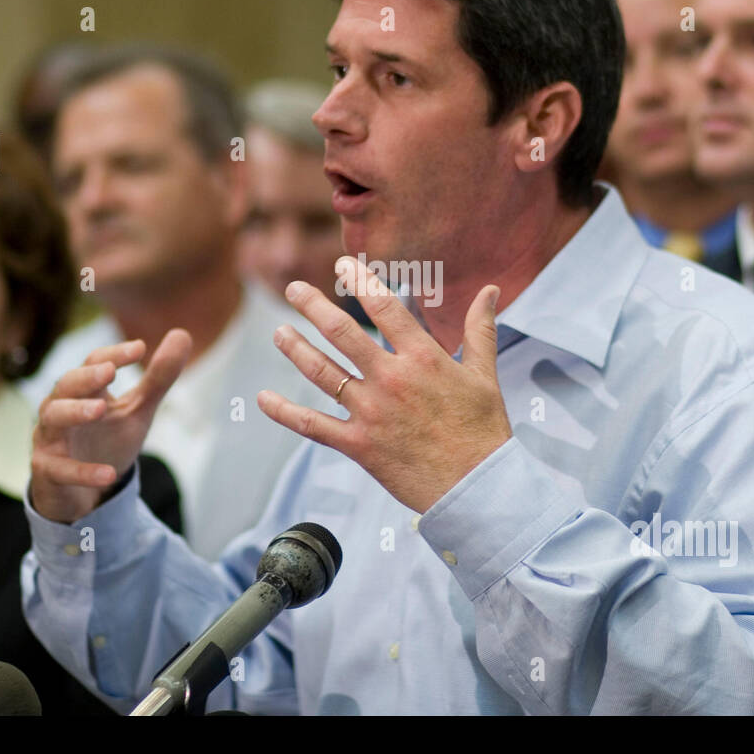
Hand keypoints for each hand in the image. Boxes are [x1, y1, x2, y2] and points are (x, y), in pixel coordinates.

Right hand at [29, 329, 191, 522]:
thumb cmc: (107, 441)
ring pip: (53, 418)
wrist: (85, 491)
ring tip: (101, 408)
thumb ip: (158, 378)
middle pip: (66, 385)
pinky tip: (108, 474)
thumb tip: (182, 334)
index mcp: (84, 390)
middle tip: (109, 372)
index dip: (114, 354)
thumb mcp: (137, 409)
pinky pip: (61, 469)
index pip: (94, 363)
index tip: (140, 348)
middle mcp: (61, 408)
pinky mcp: (47, 471)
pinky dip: (83, 471)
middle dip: (86, 377)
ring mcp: (51, 439)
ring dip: (75, 411)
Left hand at [259, 256, 511, 512]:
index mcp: (423, 358)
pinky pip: (313, 425)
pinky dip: (285, 412)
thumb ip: (481, 329)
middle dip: (314, 306)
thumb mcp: (485, 375)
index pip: (384, 307)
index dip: (359, 281)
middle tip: (294, 289)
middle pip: (343, 333)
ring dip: (296, 349)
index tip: (342, 265)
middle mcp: (391, 379)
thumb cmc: (483, 431)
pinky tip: (263, 398)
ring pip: (323, 373)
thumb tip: (491, 290)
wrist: (477, 488)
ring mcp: (371, 412)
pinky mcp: (358, 445)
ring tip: (279, 332)